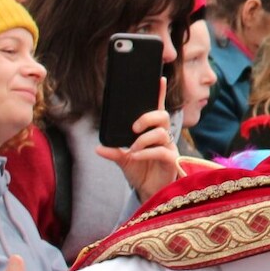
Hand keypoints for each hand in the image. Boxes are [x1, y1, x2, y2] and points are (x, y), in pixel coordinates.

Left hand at [97, 79, 178, 199]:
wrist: (149, 192)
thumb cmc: (141, 172)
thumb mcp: (123, 161)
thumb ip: (114, 152)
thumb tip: (98, 147)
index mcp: (152, 132)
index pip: (156, 109)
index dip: (159, 94)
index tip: (158, 78)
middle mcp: (163, 137)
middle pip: (162, 116)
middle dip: (147, 118)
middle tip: (133, 127)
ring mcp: (169, 148)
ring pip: (161, 133)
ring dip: (144, 139)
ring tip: (132, 149)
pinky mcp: (171, 161)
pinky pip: (162, 151)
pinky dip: (146, 152)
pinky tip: (136, 155)